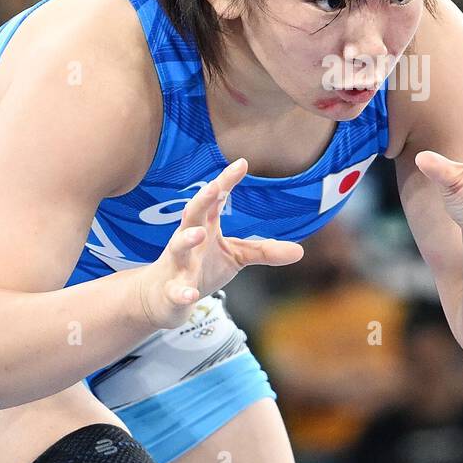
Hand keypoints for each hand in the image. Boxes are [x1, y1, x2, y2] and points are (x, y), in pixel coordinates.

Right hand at [140, 158, 303, 327]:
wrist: (162, 298)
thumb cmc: (200, 267)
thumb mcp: (234, 257)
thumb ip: (263, 251)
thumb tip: (300, 252)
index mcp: (204, 227)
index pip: (215, 200)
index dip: (226, 182)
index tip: (242, 163)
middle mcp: (188, 240)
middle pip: (192, 215)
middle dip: (202, 200)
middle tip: (213, 186)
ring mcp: (177, 264)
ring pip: (178, 247)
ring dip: (187, 239)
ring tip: (200, 234)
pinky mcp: (171, 291)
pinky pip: (174, 290)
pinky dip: (180, 292)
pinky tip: (189, 295)